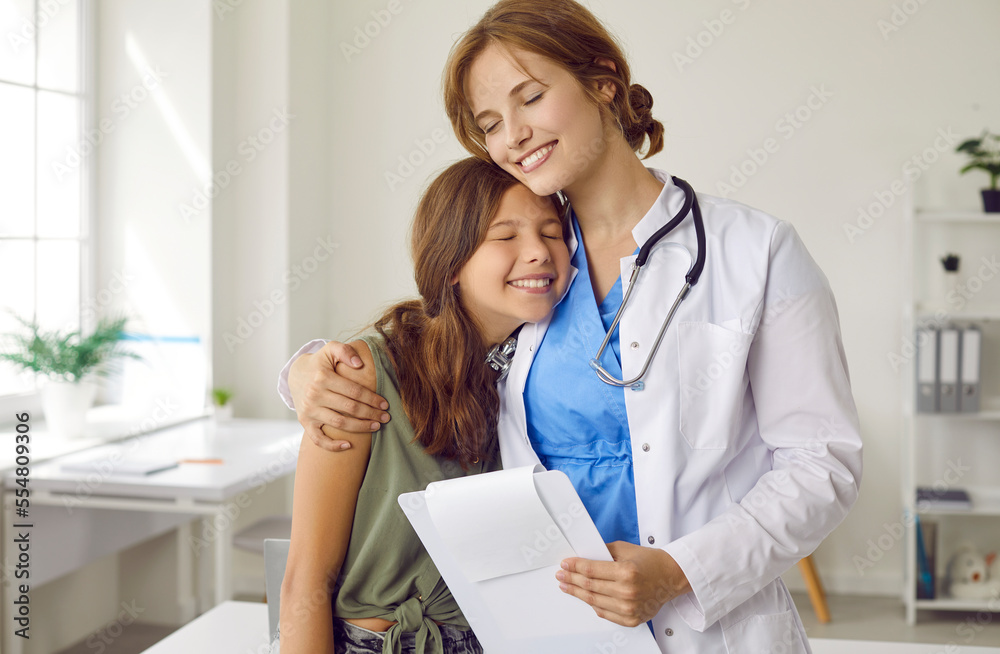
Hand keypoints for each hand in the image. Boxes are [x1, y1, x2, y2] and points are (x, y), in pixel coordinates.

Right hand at [288, 341, 389, 450]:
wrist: (296, 374)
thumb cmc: (319, 363)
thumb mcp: (330, 349)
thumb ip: (345, 351)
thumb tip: (359, 364)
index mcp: (323, 377)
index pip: (354, 391)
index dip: (372, 399)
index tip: (385, 404)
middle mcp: (314, 394)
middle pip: (350, 408)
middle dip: (371, 414)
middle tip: (385, 417)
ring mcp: (309, 410)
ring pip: (339, 423)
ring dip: (360, 427)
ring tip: (376, 426)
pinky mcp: (304, 421)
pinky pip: (318, 439)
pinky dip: (332, 445)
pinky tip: (348, 445)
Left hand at [555, 541, 691, 626]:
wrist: (671, 576)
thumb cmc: (650, 561)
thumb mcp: (625, 549)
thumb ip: (603, 552)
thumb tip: (581, 557)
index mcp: (626, 572)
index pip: (591, 570)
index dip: (574, 566)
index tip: (565, 564)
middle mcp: (628, 592)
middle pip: (590, 586)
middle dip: (571, 579)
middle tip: (561, 575)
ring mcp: (630, 608)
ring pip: (594, 601)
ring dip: (577, 593)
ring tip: (567, 586)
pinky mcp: (632, 619)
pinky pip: (605, 613)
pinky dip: (593, 606)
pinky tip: (584, 598)